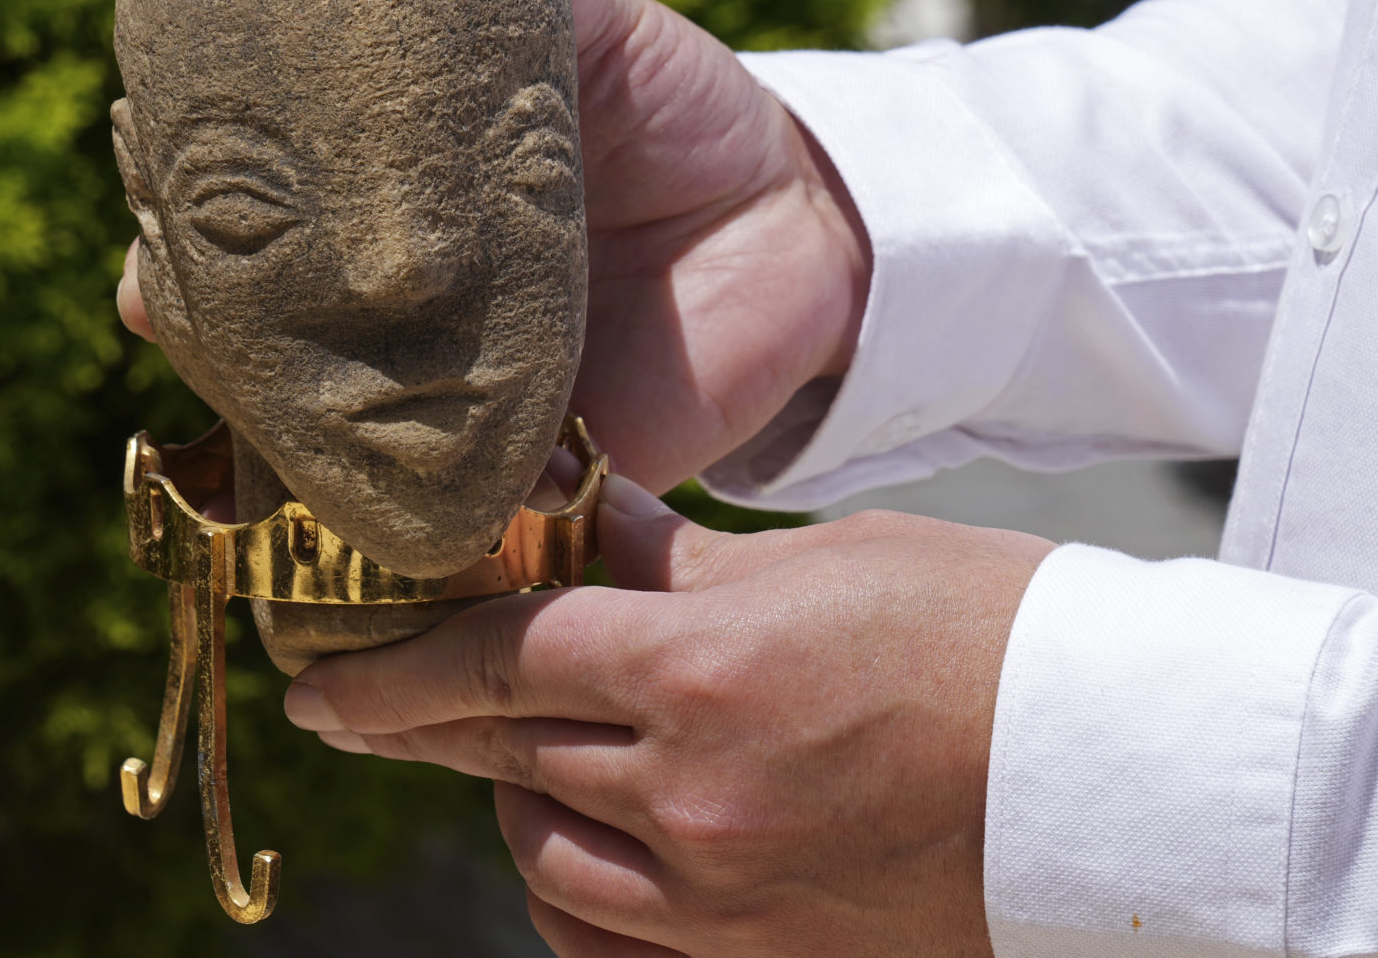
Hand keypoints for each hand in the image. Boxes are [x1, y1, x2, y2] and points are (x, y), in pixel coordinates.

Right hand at [120, 0, 869, 489]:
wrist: (800, 232)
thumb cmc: (675, 113)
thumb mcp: (609, 36)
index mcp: (386, 188)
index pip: (254, 197)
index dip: (185, 197)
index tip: (138, 178)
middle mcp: (393, 299)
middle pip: (265, 327)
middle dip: (204, 325)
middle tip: (154, 305)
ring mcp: (446, 391)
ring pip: (337, 429)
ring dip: (286, 429)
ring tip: (243, 419)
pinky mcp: (527, 467)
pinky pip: (458, 504)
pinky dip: (419, 508)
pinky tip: (381, 502)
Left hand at [284, 472, 1054, 955]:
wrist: (1126, 774)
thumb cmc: (991, 632)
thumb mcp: (822, 559)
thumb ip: (671, 558)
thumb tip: (571, 527)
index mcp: (702, 668)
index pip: (495, 657)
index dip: (388, 662)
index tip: (317, 669)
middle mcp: (692, 796)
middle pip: (498, 754)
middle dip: (408, 722)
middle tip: (349, 702)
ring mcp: (725, 899)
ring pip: (544, 857)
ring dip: (507, 797)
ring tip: (513, 751)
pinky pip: (606, 941)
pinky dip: (570, 888)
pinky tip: (576, 845)